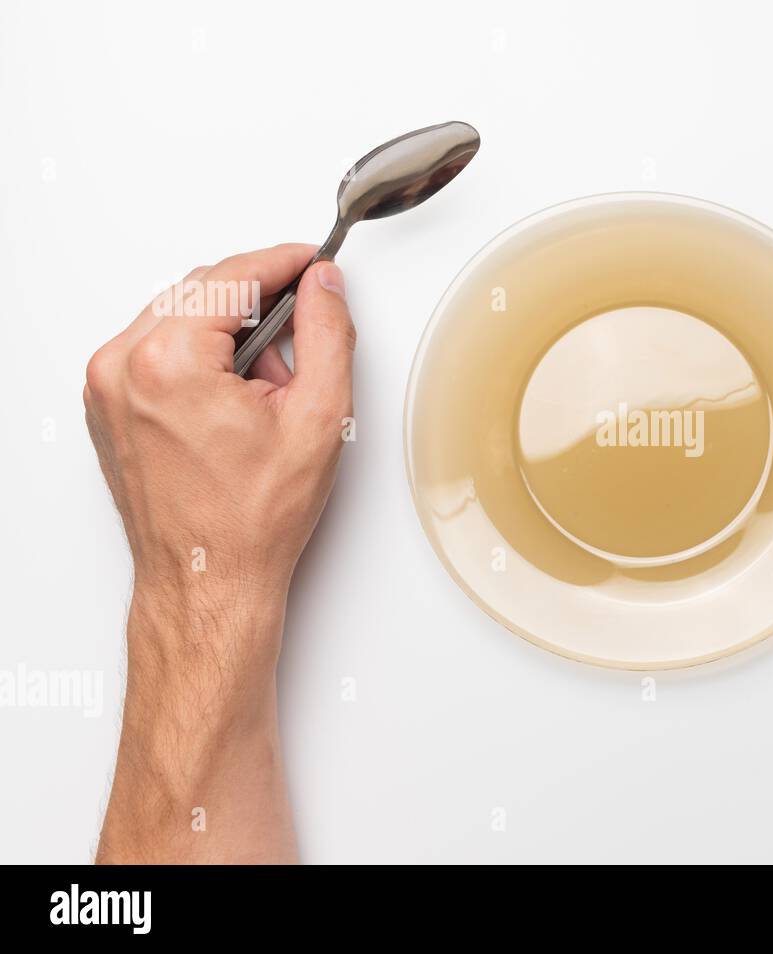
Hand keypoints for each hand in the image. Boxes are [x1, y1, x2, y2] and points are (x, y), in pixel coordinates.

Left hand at [85, 244, 354, 862]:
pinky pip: (155, 347)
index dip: (284, 262)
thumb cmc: (251, 519)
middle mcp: (123, 365)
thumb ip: (327, 334)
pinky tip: (235, 398)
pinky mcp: (105, 404)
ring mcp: (105, 386)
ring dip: (229, 331)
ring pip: (178, 316)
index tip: (314, 261)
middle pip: (201, 290)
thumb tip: (324, 287)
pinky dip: (199, 354)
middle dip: (259, 303)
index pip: (233, 275)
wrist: (209, 578)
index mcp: (169, 361)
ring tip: (269, 389)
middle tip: (304, 339)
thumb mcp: (317, 417)